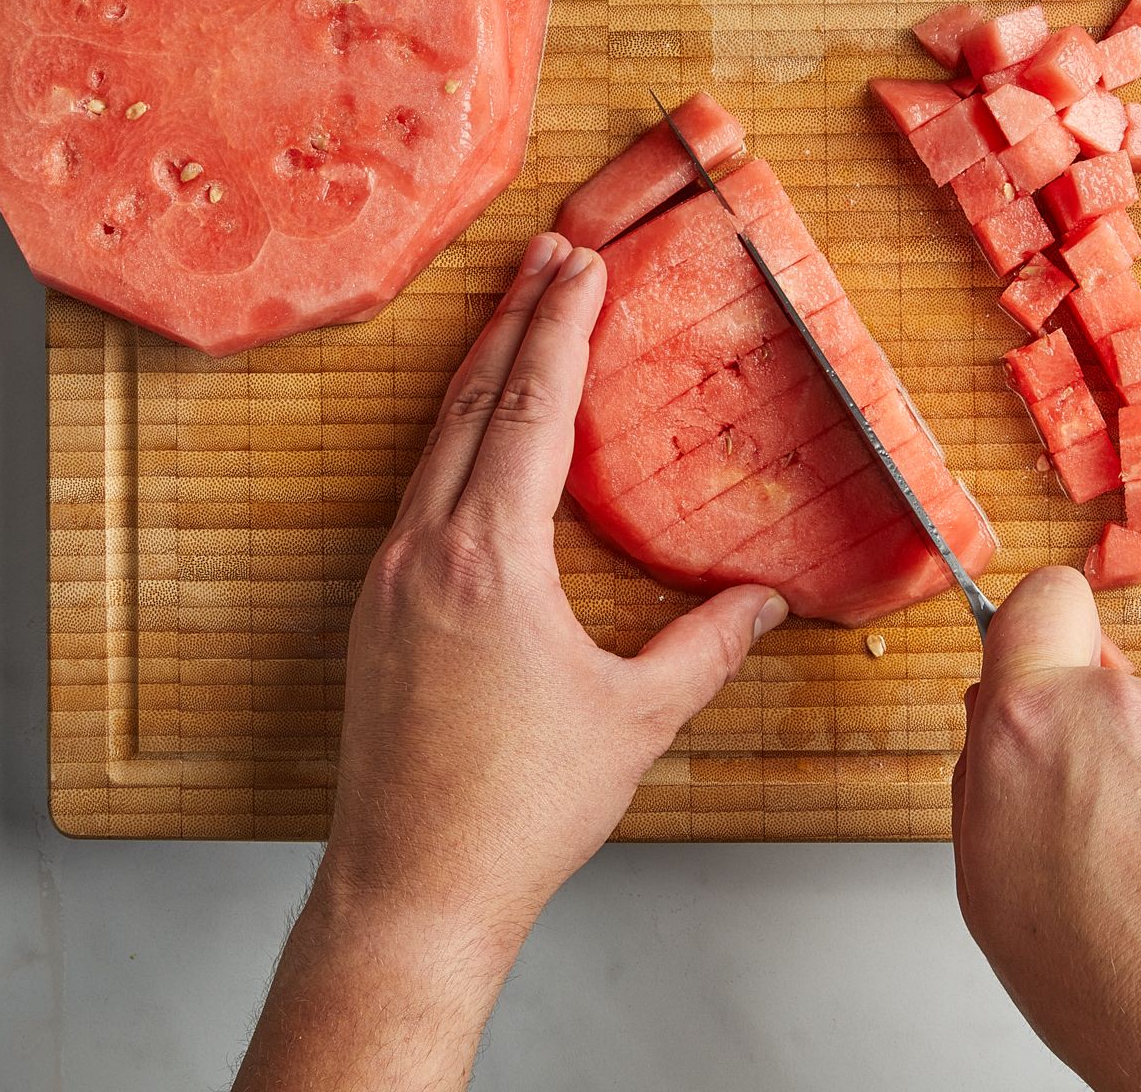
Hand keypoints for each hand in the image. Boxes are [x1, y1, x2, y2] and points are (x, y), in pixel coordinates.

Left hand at [235, 232, 785, 1091]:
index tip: (582, 263)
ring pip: (436, 441)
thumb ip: (708, 646)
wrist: (413, 888)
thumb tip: (765, 600)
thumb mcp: (637, 720)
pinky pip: (417, 490)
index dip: (561, 328)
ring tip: (517, 315)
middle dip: (515, 318)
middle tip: (550, 253)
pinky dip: (454, 437)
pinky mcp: (375, 610)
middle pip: (473, 401)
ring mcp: (388, 576)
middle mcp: (425, 549)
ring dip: (482, 371)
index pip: (532, 410)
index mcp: (489, 559)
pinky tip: (476, 439)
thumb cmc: (520, 809)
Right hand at [952, 568, 1140, 1091]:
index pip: (1040, 601)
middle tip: (1106, 837)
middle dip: (1103, 746)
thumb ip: (985, 776)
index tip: (1045, 663)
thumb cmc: (1113, 982)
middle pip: (1108, 690)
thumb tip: (992, 717)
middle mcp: (1126, 708)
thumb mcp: (990, 886)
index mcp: (1033, 726)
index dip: (1043, 630)